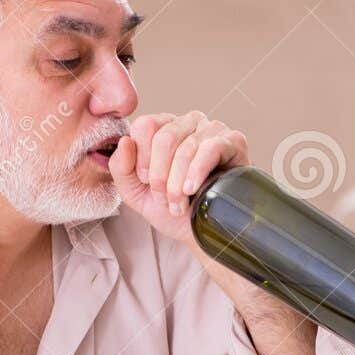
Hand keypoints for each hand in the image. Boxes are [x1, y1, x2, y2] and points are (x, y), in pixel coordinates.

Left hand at [109, 110, 248, 242]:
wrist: (202, 231)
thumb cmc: (171, 209)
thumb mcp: (135, 192)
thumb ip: (120, 168)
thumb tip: (125, 141)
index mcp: (163, 127)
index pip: (145, 125)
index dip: (142, 158)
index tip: (146, 183)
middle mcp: (188, 122)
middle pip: (165, 137)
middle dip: (160, 176)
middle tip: (164, 200)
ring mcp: (212, 129)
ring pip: (186, 147)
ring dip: (178, 184)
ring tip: (179, 205)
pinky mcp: (233, 141)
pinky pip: (211, 149)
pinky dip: (197, 172)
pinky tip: (192, 190)